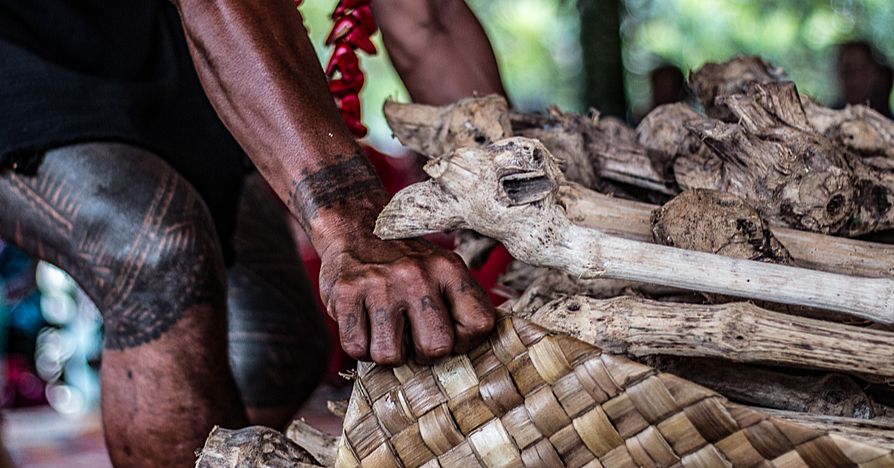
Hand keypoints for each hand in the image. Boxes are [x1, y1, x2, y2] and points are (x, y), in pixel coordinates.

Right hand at [319, 233, 494, 365]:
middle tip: (413, 337)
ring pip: (390, 356)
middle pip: (435, 348)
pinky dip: (360, 345)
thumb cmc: (405, 264)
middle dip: (423, 354)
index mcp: (448, 268)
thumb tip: (468, 355)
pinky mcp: (346, 293)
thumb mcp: (442, 270)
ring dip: (388, 352)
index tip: (447, 332)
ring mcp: (380, 284)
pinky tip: (365, 325)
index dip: (464, 341)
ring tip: (387, 330)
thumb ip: (461, 305)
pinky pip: (357, 348)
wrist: (356, 230)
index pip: (479, 325)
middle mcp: (417, 274)